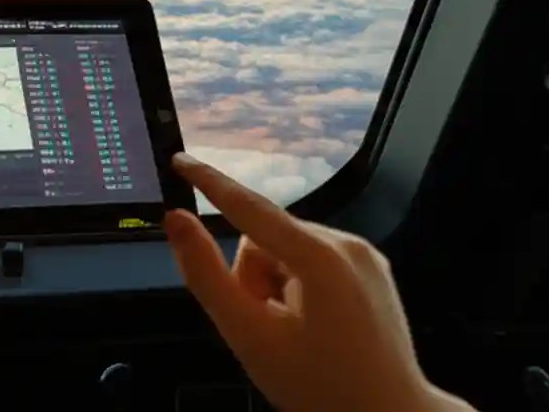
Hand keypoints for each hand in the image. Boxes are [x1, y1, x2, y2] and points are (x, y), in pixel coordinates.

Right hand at [165, 153, 473, 411]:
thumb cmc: (319, 388)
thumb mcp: (249, 336)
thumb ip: (205, 274)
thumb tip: (177, 221)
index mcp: (319, 258)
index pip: (249, 207)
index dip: (209, 182)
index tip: (179, 160)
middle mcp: (347, 244)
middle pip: (264, 241)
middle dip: (252, 279)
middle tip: (266, 330)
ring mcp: (364, 256)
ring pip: (286, 251)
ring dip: (274, 286)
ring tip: (294, 334)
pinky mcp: (371, 269)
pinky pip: (314, 261)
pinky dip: (299, 288)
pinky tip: (315, 328)